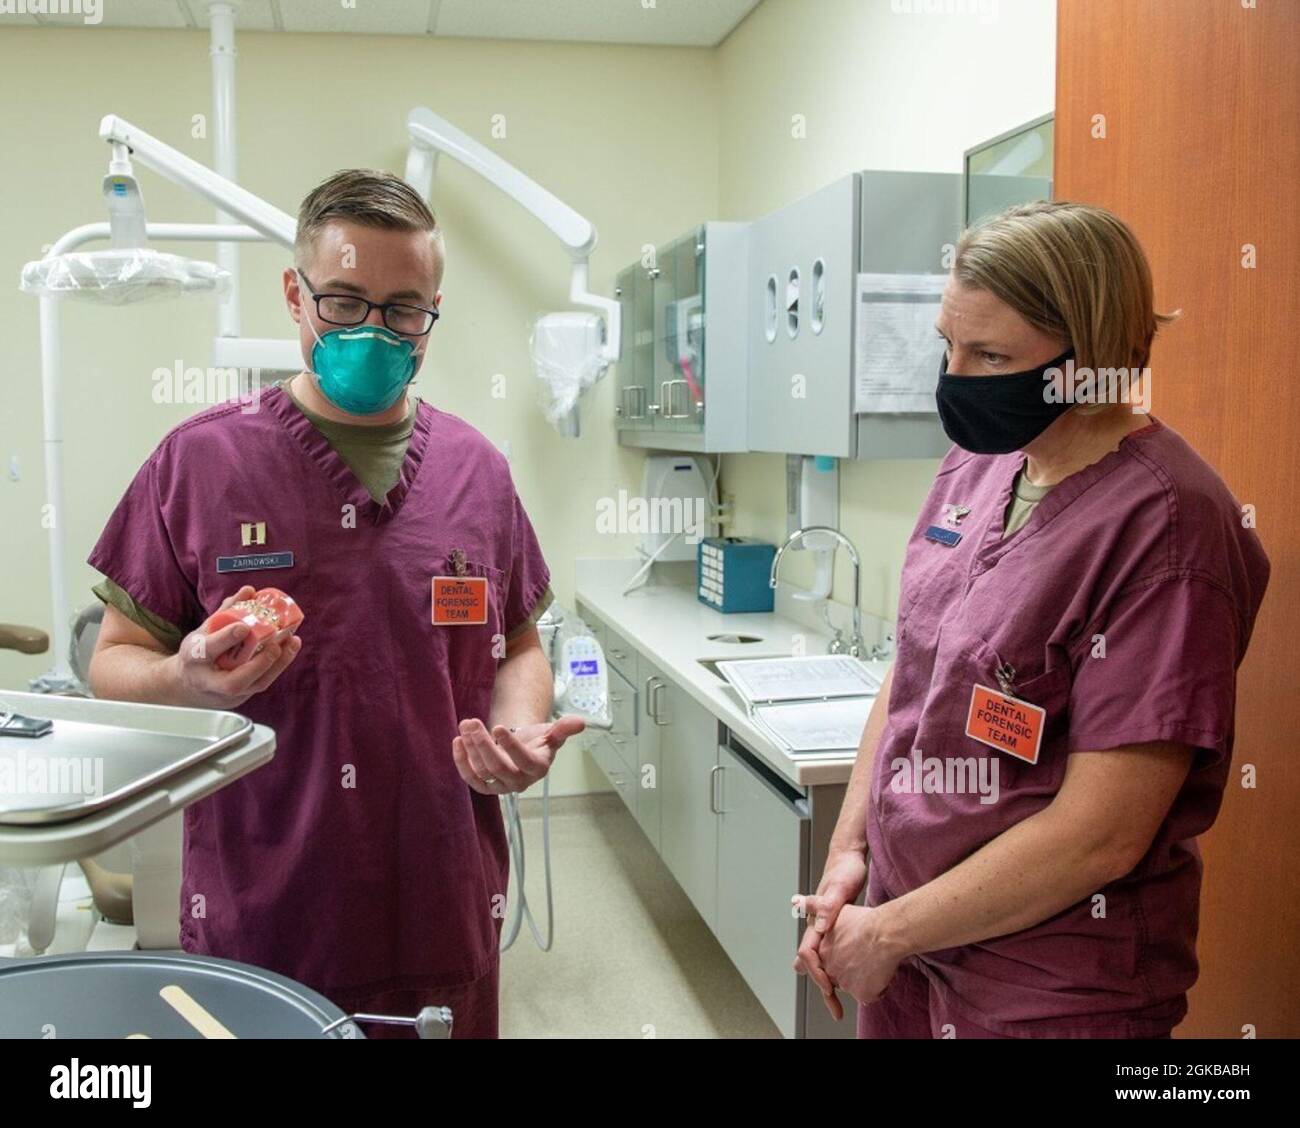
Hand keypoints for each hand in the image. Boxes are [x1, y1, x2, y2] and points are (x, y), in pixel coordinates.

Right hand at [168, 585, 302, 708]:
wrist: (193, 683)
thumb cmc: (200, 652)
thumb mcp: (205, 630)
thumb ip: (226, 611)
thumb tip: (249, 591)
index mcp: (194, 658)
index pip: (208, 650)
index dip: (226, 638)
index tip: (243, 627)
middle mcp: (210, 680)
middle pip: (234, 680)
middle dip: (257, 664)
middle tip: (275, 646)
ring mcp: (229, 692)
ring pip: (255, 685)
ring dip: (277, 664)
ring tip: (291, 642)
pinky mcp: (244, 694)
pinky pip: (264, 682)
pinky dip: (280, 665)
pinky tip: (290, 647)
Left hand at [452, 715, 585, 794]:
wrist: (525, 750)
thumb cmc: (538, 741)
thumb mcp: (553, 733)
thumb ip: (565, 728)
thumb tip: (580, 722)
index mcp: (537, 768)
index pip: (523, 760)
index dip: (510, 745)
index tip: (498, 726)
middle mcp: (519, 781)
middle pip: (498, 767)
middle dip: (483, 744)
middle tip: (472, 722)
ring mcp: (501, 786)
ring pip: (482, 770)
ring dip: (471, 747)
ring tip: (466, 725)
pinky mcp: (486, 786)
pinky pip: (471, 778)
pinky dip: (461, 762)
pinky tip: (457, 742)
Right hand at [793, 849, 867, 1019]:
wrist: (849, 859)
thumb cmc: (844, 871)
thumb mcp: (840, 887)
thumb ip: (828, 906)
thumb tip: (819, 927)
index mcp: (814, 919)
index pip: (806, 953)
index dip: (816, 972)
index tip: (829, 986)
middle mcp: (818, 926)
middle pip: (811, 962)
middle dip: (821, 984)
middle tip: (834, 1006)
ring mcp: (827, 928)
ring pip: (822, 960)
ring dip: (829, 980)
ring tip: (840, 1001)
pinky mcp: (838, 928)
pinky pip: (834, 954)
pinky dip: (840, 968)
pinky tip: (853, 976)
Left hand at [819, 904, 908, 1007]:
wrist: (885, 933)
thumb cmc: (864, 920)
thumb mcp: (835, 907)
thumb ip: (815, 906)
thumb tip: (796, 902)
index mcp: (821, 950)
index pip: (809, 965)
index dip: (817, 969)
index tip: (822, 976)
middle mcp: (830, 969)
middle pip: (834, 976)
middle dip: (845, 972)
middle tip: (860, 961)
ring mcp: (845, 983)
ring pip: (852, 986)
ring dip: (861, 980)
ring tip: (875, 961)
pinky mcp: (862, 994)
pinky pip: (868, 995)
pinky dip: (876, 988)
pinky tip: (883, 972)